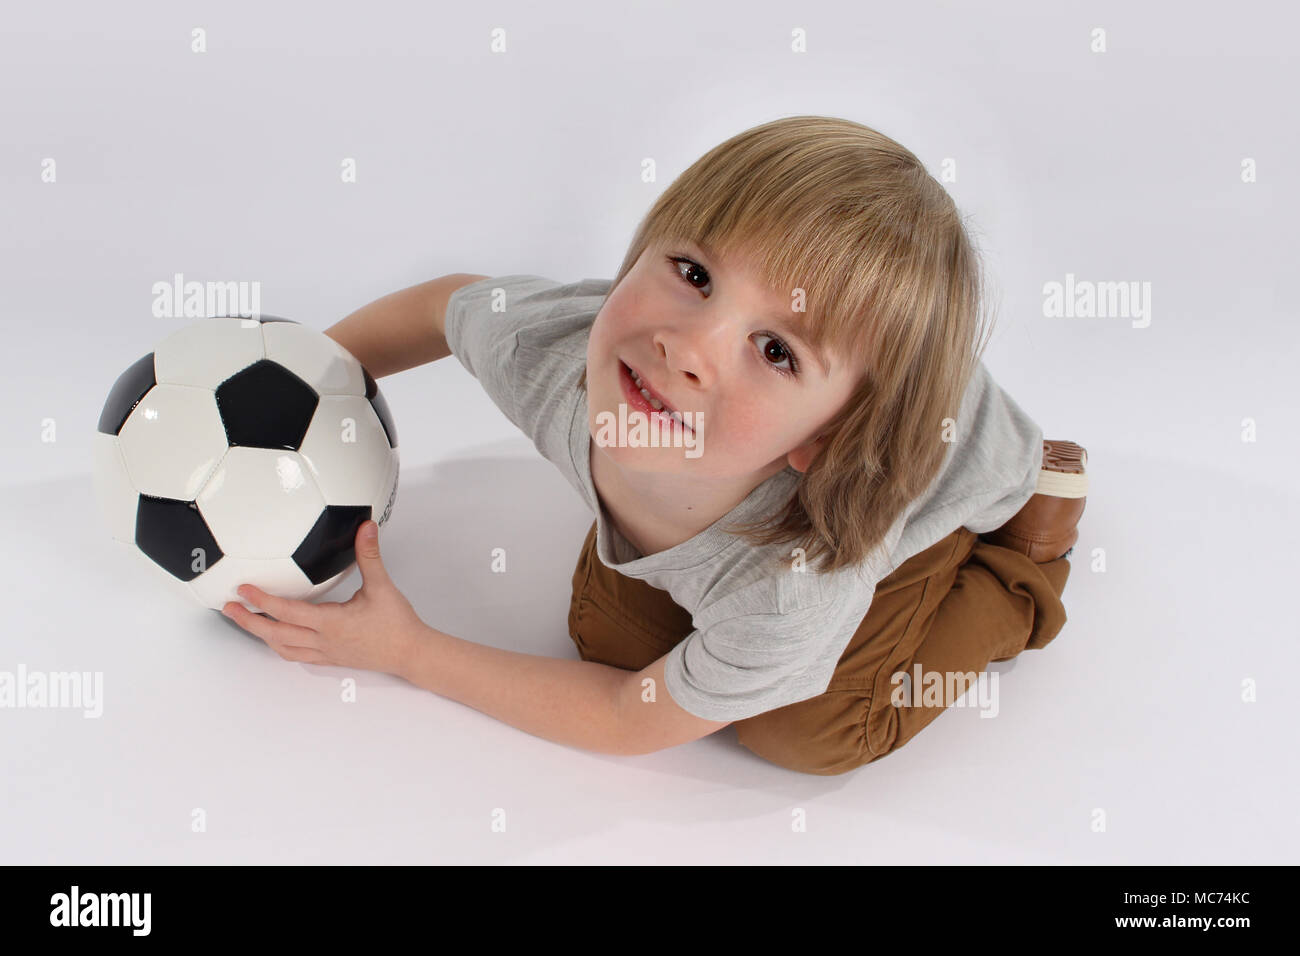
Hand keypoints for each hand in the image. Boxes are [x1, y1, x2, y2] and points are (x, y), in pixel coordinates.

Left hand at [221, 520, 425, 676]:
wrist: (411, 653)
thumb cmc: (397, 624)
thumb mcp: (382, 586)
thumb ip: (369, 555)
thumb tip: (365, 528)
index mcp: (331, 622)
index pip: (288, 612)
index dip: (262, 600)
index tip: (243, 589)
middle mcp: (323, 640)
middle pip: (275, 634)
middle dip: (248, 621)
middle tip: (228, 608)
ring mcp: (325, 652)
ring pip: (282, 648)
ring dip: (260, 635)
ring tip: (244, 621)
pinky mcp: (330, 658)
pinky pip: (296, 655)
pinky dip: (279, 646)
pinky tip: (274, 639)